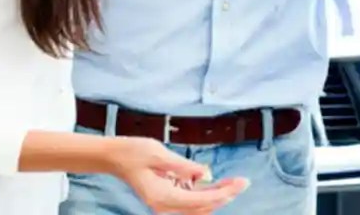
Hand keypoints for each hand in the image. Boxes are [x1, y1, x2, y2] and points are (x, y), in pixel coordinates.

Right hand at [110, 137, 248, 213]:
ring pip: (198, 206)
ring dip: (217, 195)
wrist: (116, 157)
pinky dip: (206, 193)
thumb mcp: (159, 154)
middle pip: (202, 207)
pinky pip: (191, 200)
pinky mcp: (167, 199)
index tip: (240, 183)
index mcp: (163, 197)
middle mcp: (165, 206)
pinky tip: (218, 182)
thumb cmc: (135, 152)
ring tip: (235, 182)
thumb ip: (183, 166)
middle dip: (224, 196)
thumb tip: (206, 173)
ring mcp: (166, 205)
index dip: (223, 193)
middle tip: (243, 182)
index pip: (200, 201)